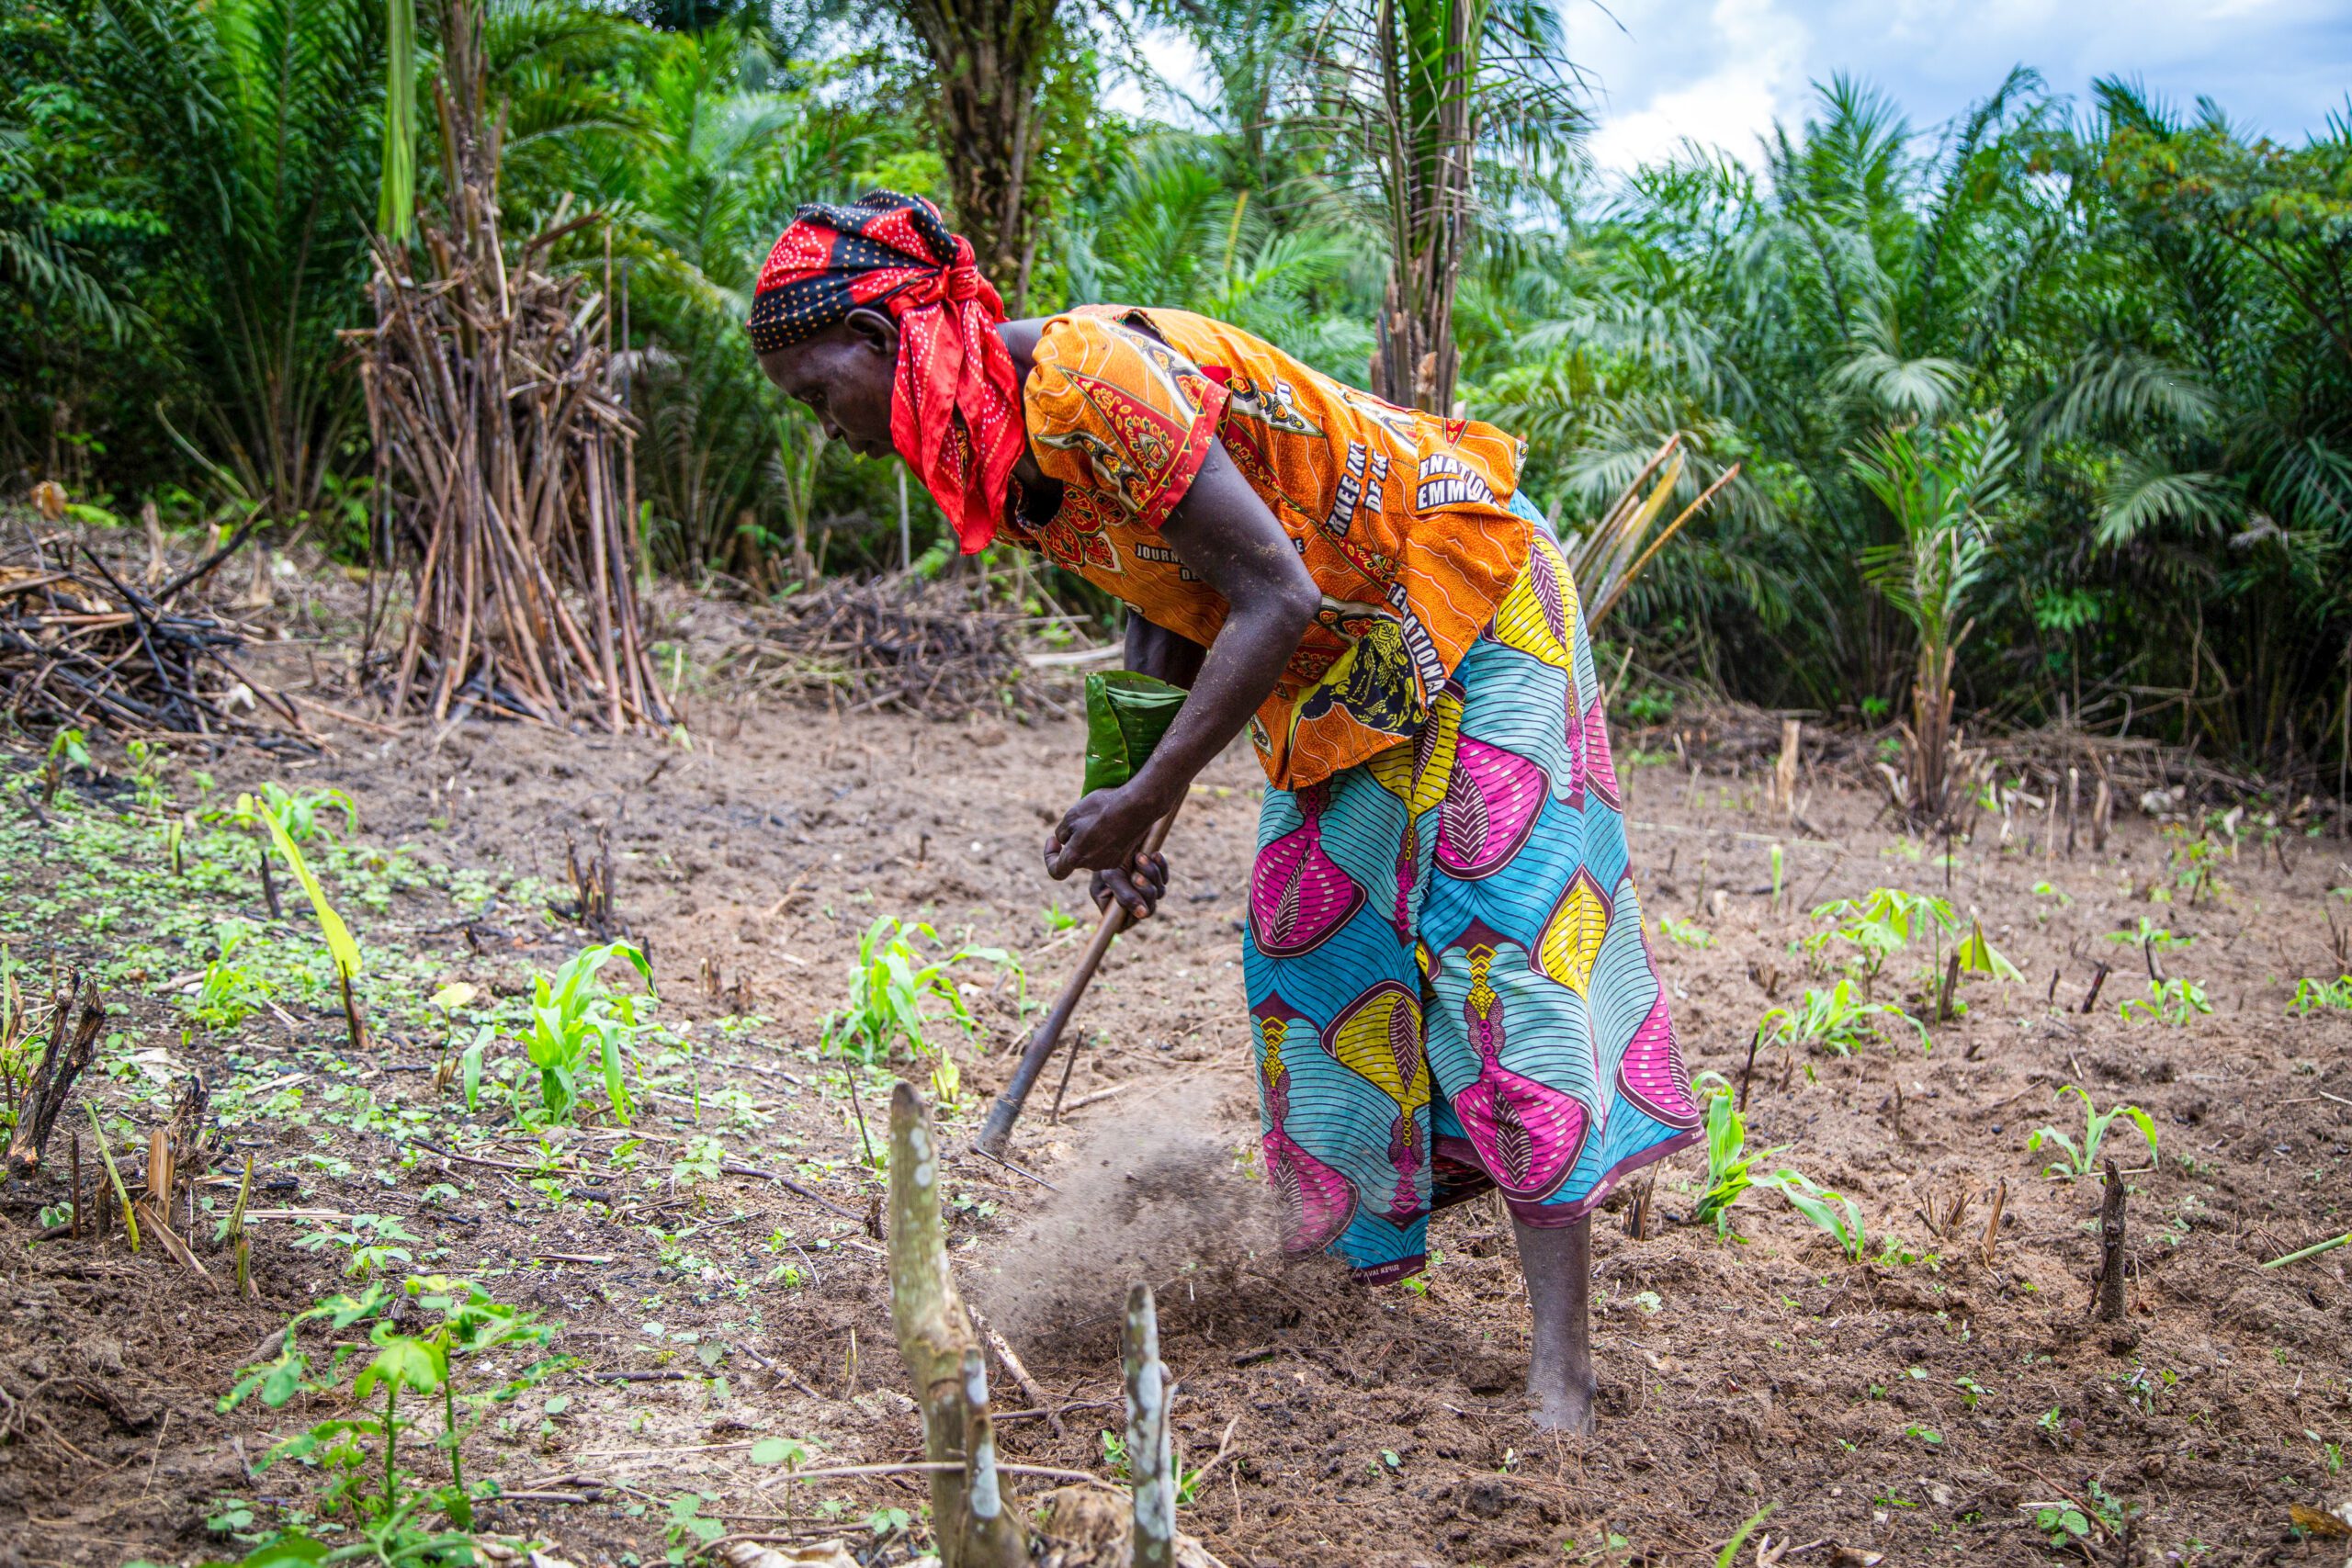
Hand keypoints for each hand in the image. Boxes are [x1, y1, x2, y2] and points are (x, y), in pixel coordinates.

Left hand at [1044, 781, 1167, 915]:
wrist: (1136, 806)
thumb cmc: (1102, 809)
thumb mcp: (1071, 815)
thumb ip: (1062, 833)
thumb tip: (1065, 841)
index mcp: (1076, 856)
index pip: (1055, 871)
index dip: (1049, 857)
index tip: (1054, 840)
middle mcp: (1092, 864)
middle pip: (1075, 857)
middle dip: (1073, 840)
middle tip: (1080, 819)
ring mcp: (1109, 862)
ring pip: (1091, 852)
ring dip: (1089, 838)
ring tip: (1098, 817)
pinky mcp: (1122, 856)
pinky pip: (1106, 850)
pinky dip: (1104, 839)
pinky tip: (1110, 821)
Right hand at [1089, 851, 1168, 921]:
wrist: (1118, 822)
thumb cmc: (1107, 850)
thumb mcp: (1111, 874)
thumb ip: (1125, 896)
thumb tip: (1142, 914)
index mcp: (1109, 902)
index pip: (1124, 923)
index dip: (1132, 916)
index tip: (1136, 903)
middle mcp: (1127, 896)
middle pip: (1147, 909)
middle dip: (1145, 892)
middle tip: (1137, 876)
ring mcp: (1141, 885)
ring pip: (1158, 893)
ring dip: (1151, 875)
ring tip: (1140, 856)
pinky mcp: (1153, 873)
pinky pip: (1164, 877)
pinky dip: (1161, 866)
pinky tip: (1154, 854)